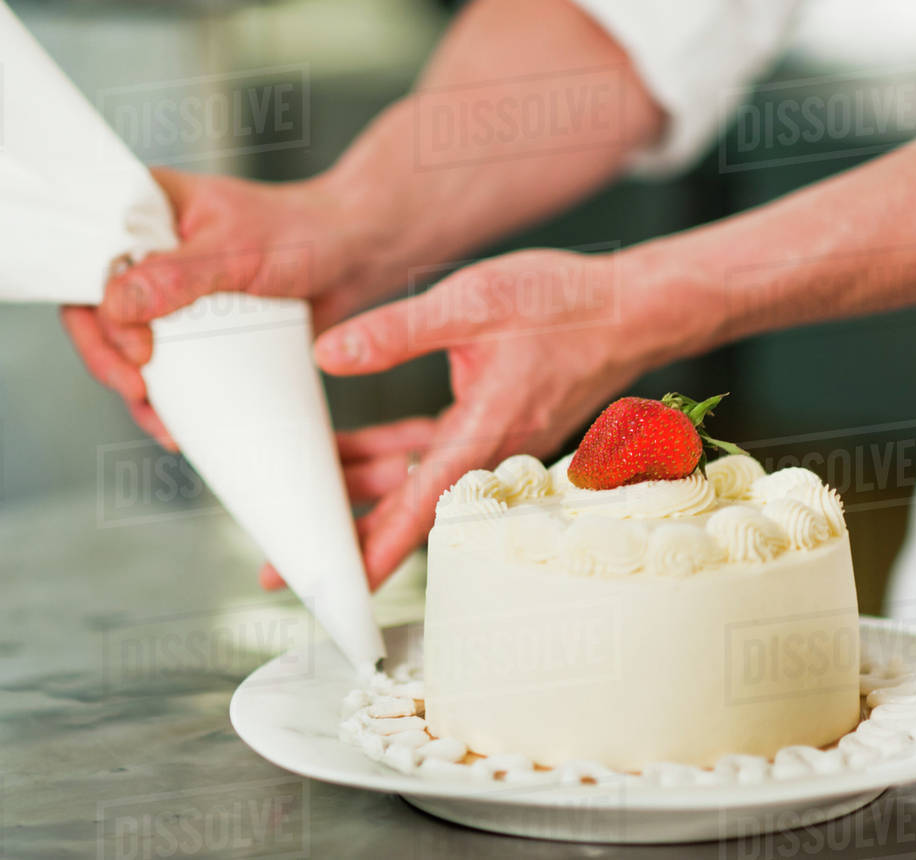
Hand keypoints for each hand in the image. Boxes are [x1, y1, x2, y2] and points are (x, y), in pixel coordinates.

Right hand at [62, 166, 384, 444]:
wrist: (355, 254)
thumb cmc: (302, 233)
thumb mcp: (235, 251)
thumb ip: (174, 276)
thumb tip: (116, 308)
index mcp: (143, 208)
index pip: (85, 261)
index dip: (95, 314)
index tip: (136, 353)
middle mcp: (147, 248)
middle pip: (96, 312)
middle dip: (111, 361)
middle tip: (141, 392)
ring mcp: (168, 291)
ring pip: (127, 346)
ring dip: (138, 390)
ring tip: (163, 423)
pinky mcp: (195, 327)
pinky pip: (167, 365)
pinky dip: (169, 398)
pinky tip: (180, 425)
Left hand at [263, 247, 669, 590]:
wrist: (629, 309)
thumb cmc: (566, 305)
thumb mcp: (471, 302)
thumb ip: (396, 332)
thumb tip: (330, 355)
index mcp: (483, 432)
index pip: (416, 510)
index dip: (370, 553)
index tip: (331, 585)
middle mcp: (488, 452)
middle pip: (405, 511)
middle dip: (346, 535)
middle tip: (286, 560)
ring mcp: (493, 444)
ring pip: (414, 482)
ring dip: (364, 488)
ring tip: (306, 495)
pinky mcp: (495, 428)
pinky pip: (435, 456)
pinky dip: (397, 457)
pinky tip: (364, 448)